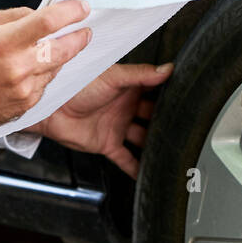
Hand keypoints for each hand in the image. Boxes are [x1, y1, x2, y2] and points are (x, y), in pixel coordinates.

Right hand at [0, 0, 91, 134]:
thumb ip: (14, 17)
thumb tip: (39, 14)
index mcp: (4, 42)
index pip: (49, 21)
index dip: (71, 12)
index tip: (82, 8)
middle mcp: (16, 68)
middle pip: (64, 49)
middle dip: (79, 37)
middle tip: (84, 31)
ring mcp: (21, 91)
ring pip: (55, 69)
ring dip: (57, 58)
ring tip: (47, 50)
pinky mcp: (22, 107)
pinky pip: (43, 86)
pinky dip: (42, 76)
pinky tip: (29, 71)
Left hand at [26, 62, 173, 178]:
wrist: (51, 108)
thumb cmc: (76, 85)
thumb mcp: (113, 77)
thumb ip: (141, 74)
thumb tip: (167, 69)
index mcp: (129, 88)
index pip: (156, 90)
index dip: (171, 94)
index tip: (190, 98)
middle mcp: (126, 107)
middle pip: (153, 116)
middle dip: (167, 121)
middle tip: (187, 127)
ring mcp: (118, 126)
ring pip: (143, 137)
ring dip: (155, 144)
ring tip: (174, 151)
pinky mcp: (108, 144)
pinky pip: (126, 158)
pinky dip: (137, 168)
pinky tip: (149, 174)